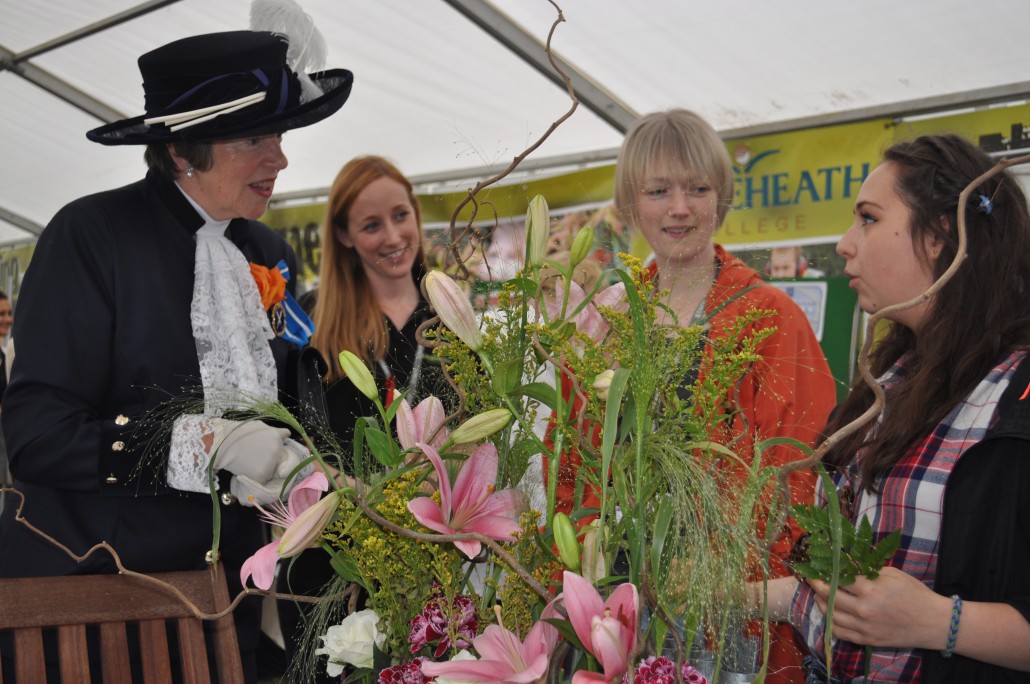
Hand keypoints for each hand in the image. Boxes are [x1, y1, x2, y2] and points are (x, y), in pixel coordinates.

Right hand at [209, 419, 308, 503]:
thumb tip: (288, 433)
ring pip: (270, 472)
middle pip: (277, 462)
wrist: (223, 443)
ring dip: (262, 470)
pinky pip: (261, 480)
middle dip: (268, 461)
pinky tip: (246, 469)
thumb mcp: (260, 427)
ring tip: (249, 461)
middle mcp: (276, 452)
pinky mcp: (261, 476)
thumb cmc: (240, 433)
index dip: (276, 454)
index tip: (266, 453)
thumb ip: (276, 432)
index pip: (283, 452)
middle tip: (254, 456)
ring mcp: (269, 464)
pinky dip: (255, 478)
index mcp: (277, 439)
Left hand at [808, 567, 950, 649]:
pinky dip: (831, 622)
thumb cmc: (915, 594)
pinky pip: (840, 632)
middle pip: (830, 596)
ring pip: (831, 615)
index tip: (818, 564)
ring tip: (818, 594)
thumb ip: (867, 570)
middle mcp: (864, 610)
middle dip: (817, 584)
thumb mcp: (892, 574)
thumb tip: (845, 562)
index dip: (826, 570)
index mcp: (872, 590)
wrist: (933, 623)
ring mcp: (864, 627)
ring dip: (820, 603)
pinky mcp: (867, 640)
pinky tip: (829, 613)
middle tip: (811, 577)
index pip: (839, 578)